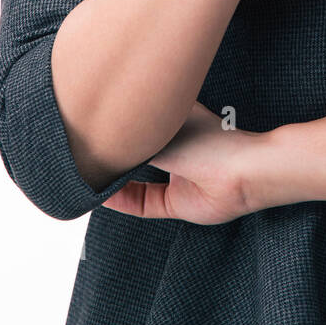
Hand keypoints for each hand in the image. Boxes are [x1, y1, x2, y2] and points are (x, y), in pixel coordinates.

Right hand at [101, 101, 276, 224]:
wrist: (242, 172)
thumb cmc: (206, 142)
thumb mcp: (160, 135)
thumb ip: (132, 140)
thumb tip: (102, 140)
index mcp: (176, 122)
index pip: (141, 123)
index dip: (120, 125)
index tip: (92, 126)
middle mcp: (176, 147)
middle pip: (137, 152)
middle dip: (115, 154)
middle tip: (83, 153)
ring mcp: (177, 175)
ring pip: (137, 180)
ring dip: (115, 179)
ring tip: (87, 174)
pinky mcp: (177, 201)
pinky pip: (144, 203)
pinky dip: (123, 201)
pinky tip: (103, 196)